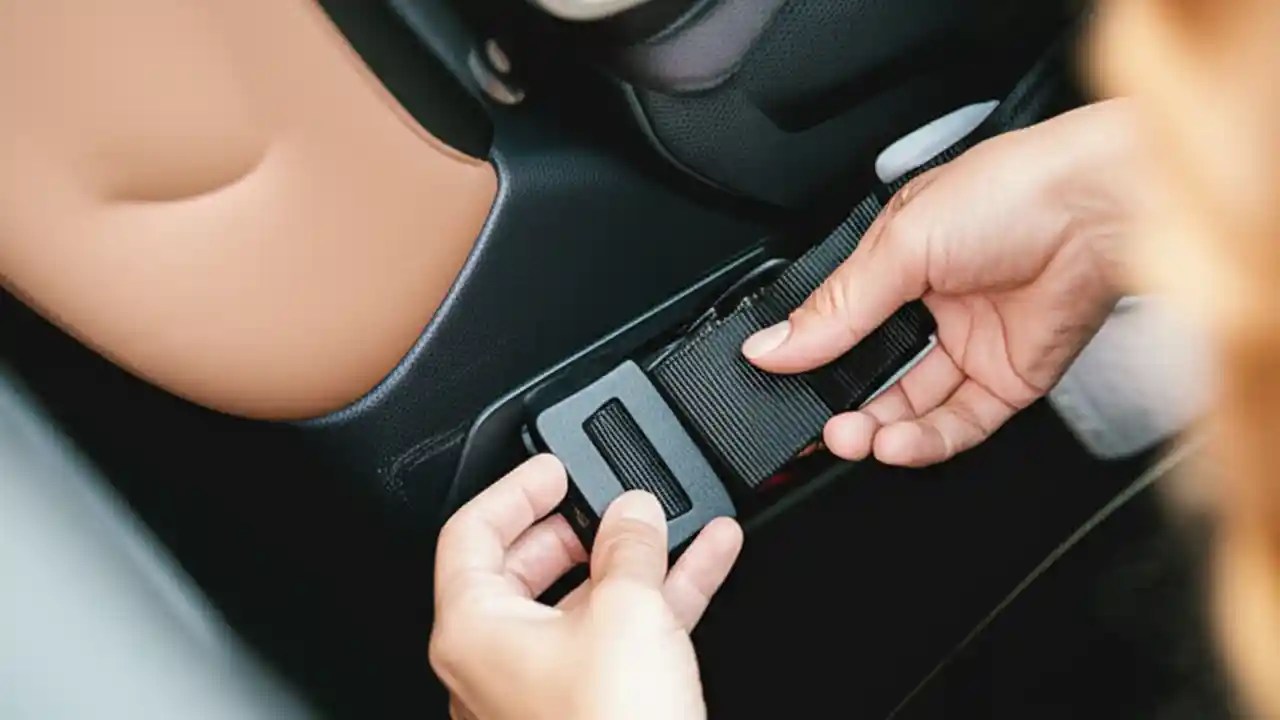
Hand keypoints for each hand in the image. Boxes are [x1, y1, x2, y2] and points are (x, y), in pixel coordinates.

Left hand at [429, 455, 743, 719]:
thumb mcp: (626, 609)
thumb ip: (629, 544)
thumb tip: (633, 512)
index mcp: (474, 629)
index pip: (471, 534)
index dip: (514, 489)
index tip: (553, 468)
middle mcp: (496, 662)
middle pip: (527, 567)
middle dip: (580, 526)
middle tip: (611, 499)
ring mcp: (542, 691)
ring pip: (584, 601)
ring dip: (634, 558)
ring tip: (676, 521)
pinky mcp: (589, 709)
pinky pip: (620, 636)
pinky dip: (659, 597)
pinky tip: (706, 561)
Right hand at [743, 100, 1136, 466]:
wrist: (1101, 206)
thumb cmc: (1012, 191)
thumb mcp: (899, 246)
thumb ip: (837, 308)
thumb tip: (773, 345)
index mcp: (896, 264)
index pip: (839, 325)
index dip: (809, 360)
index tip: (777, 385)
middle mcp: (932, 306)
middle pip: (873, 374)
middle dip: (839, 405)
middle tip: (814, 426)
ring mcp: (971, 345)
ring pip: (912, 407)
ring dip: (876, 428)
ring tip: (850, 437)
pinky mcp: (1009, 380)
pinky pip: (959, 424)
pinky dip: (924, 441)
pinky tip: (895, 442)